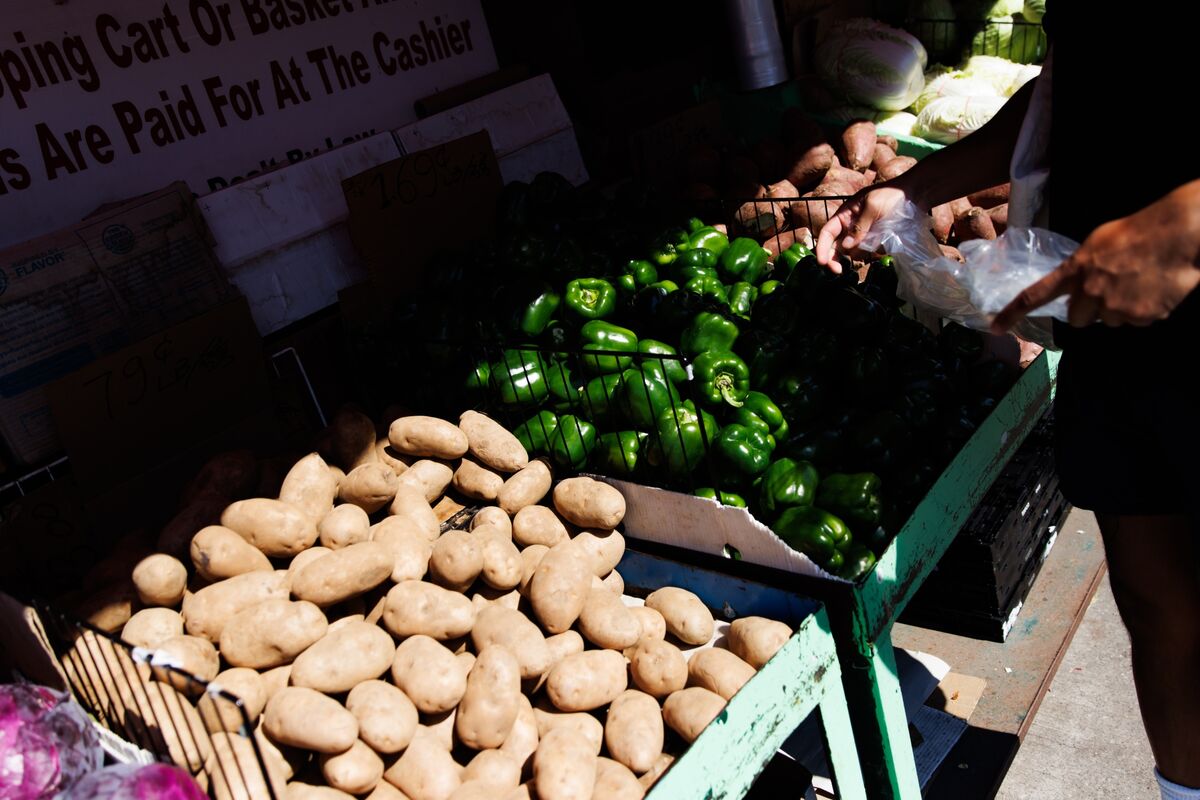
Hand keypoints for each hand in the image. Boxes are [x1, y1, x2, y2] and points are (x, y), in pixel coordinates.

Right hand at [815, 184, 910, 272]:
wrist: (914, 194)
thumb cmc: (891, 194)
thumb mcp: (873, 206)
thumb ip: (860, 226)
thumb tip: (845, 246)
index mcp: (845, 215)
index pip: (827, 232)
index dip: (822, 247)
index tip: (822, 262)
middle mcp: (850, 227)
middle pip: (835, 247)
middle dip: (834, 259)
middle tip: (838, 271)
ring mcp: (862, 235)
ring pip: (852, 252)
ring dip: (859, 253)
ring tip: (876, 242)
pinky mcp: (874, 241)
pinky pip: (868, 252)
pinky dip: (873, 252)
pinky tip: (884, 243)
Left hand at [992, 182, 1199, 331]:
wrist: (1180, 232)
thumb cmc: (1140, 230)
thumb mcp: (1099, 242)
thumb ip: (1081, 266)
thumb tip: (1075, 285)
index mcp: (1075, 269)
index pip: (1035, 295)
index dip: (1012, 313)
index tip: (995, 328)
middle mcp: (1090, 291)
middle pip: (1077, 319)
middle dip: (1089, 310)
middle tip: (1110, 289)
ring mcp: (1115, 306)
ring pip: (1109, 321)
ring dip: (1120, 308)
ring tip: (1139, 282)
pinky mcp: (1140, 317)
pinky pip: (1136, 322)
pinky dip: (1145, 311)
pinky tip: (1154, 288)